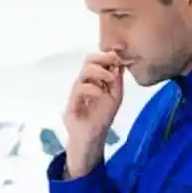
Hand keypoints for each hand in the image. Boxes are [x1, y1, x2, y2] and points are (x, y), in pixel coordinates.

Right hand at [63, 52, 124, 176]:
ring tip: (110, 78)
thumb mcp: (115, 96)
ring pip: (84, 71)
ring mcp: (77, 91)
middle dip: (102, 57)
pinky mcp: (72, 102)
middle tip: (113, 61)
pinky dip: (93, 88)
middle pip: (88, 60)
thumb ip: (117, 80)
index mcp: (95, 79)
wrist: (92, 136)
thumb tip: (118, 63)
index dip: (108, 56)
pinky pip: (80, 88)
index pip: (98, 60)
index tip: (119, 58)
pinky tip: (101, 94)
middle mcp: (85, 81)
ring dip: (99, 71)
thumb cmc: (102, 116)